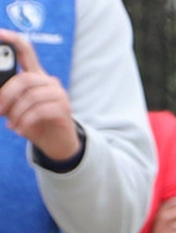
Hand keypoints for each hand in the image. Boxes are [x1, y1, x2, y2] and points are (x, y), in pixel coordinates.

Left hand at [0, 31, 79, 161]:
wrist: (56, 143)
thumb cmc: (33, 122)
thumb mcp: (15, 107)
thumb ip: (7, 96)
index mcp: (35, 75)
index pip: (26, 50)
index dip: (13, 40)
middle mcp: (48, 81)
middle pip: (24, 79)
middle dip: (6, 96)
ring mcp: (58, 94)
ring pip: (31, 97)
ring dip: (16, 113)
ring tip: (12, 124)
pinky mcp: (64, 108)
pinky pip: (40, 111)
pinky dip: (26, 121)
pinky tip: (21, 129)